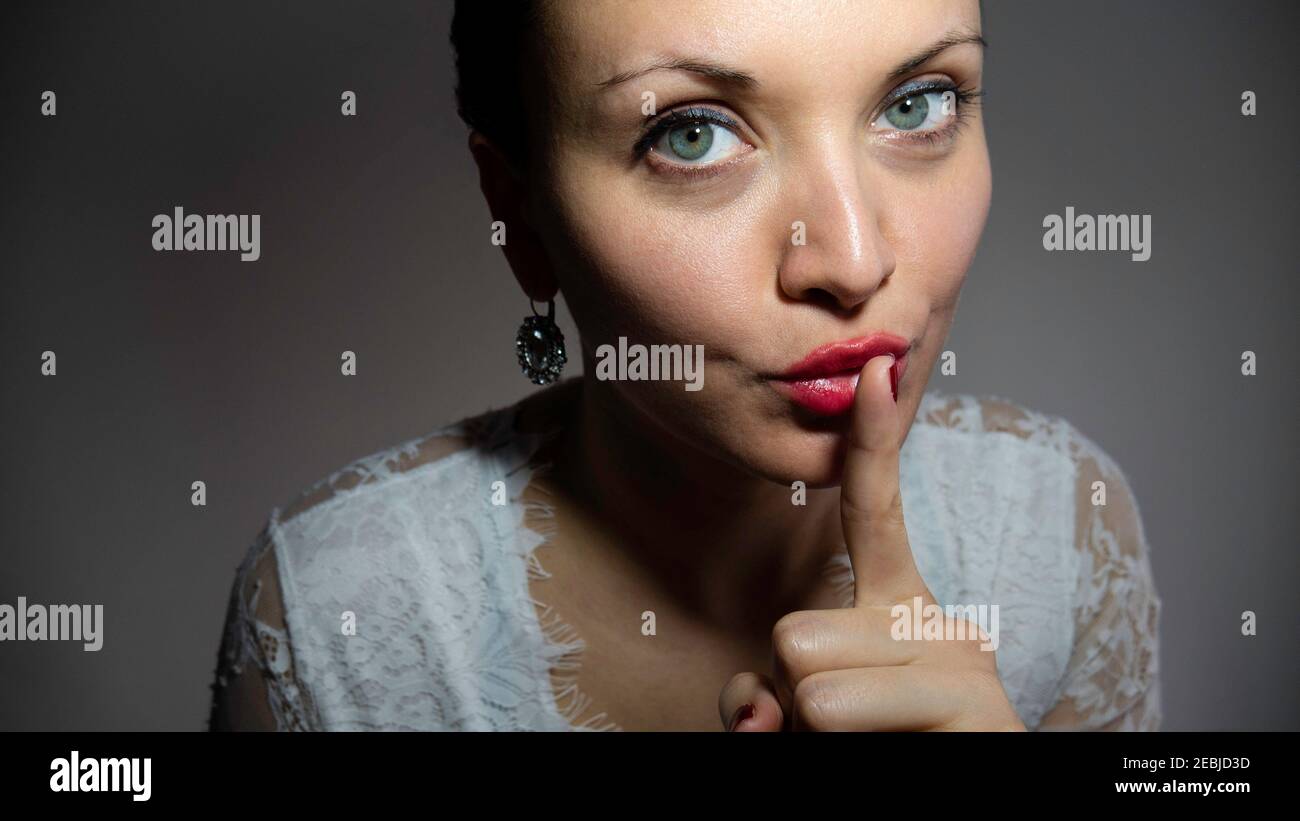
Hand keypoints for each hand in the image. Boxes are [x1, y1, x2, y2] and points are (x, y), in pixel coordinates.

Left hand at [719, 353, 1025, 731]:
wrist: (966, 807)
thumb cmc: (877, 757)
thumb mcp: (804, 723)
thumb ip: (766, 698)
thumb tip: (752, 705)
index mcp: (900, 609)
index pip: (875, 512)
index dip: (870, 441)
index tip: (873, 368)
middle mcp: (937, 623)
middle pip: (793, 632)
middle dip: (793, 694)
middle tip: (842, 730)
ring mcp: (960, 664)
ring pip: (807, 679)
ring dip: (812, 732)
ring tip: (869, 748)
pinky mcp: (973, 710)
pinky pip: (836, 711)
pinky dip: (836, 748)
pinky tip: (892, 753)